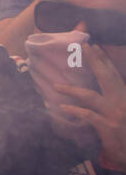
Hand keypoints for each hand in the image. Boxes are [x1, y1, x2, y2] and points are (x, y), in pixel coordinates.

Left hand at [57, 44, 125, 168]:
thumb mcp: (124, 111)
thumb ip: (116, 98)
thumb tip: (103, 88)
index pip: (115, 75)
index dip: (105, 60)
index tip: (95, 46)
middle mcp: (122, 102)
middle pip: (107, 77)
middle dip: (95, 61)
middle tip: (84, 47)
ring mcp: (115, 115)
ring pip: (91, 96)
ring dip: (72, 89)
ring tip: (55, 85)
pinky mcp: (107, 128)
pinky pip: (88, 116)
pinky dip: (74, 110)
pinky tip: (62, 107)